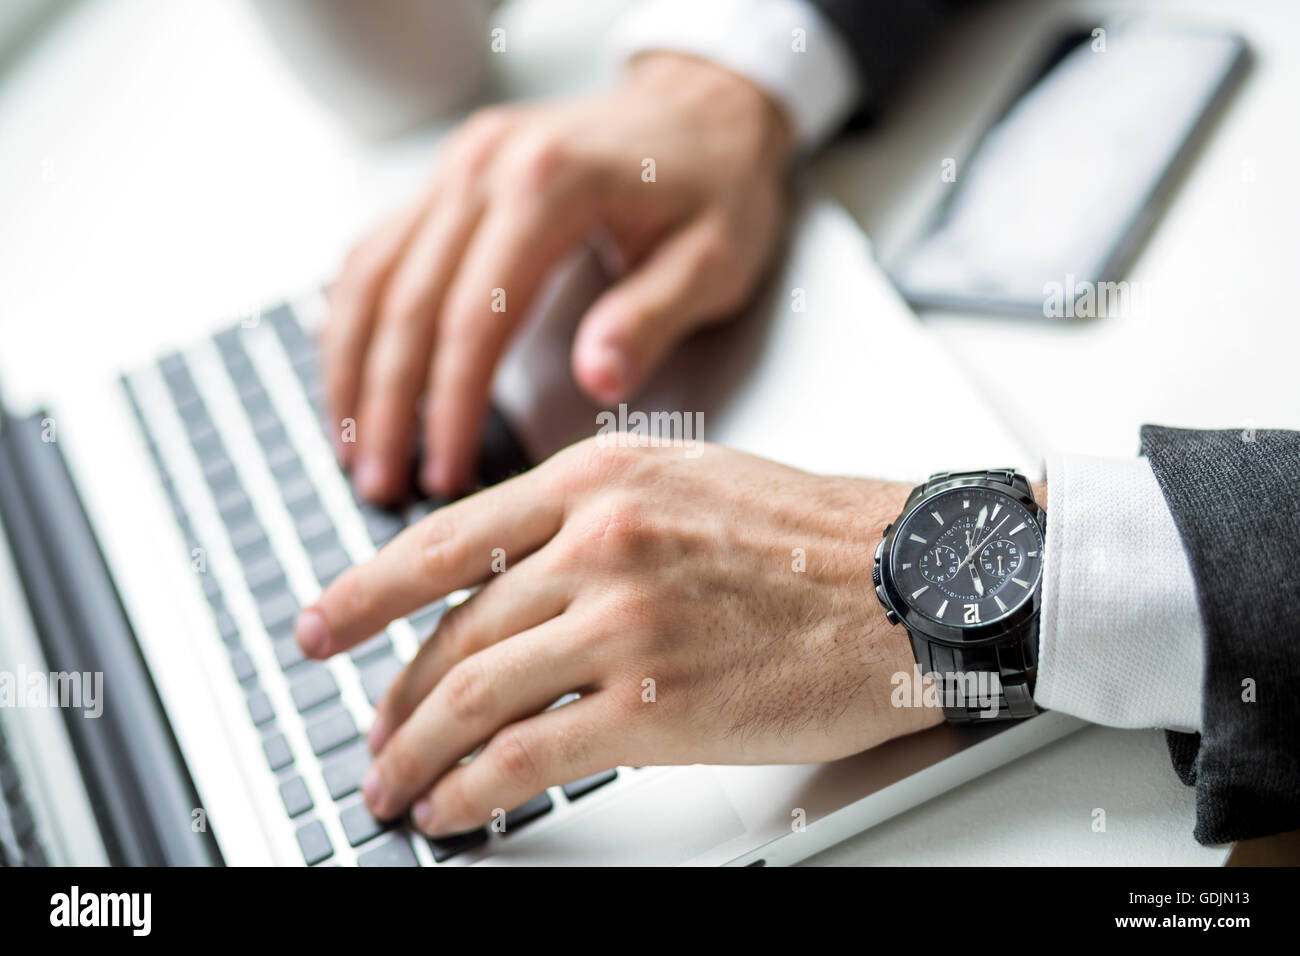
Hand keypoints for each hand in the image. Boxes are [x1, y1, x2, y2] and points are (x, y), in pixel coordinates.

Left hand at [294, 439, 942, 835]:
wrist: (909, 582)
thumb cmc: (811, 534)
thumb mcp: (684, 481)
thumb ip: (587, 516)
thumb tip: (510, 575)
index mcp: (599, 477)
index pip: (444, 539)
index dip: (363, 592)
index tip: (318, 626)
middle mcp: (599, 539)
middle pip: (454, 631)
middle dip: (396, 696)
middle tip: (373, 733)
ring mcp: (625, 621)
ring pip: (474, 695)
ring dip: (418, 752)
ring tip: (395, 784)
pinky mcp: (656, 703)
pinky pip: (529, 755)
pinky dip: (474, 788)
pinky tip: (455, 807)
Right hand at [321, 53, 793, 501]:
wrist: (706, 105)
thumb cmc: (717, 186)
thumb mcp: (713, 261)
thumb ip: (651, 319)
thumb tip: (597, 382)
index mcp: (548, 184)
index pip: (473, 317)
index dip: (451, 406)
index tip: (446, 474)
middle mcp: (485, 164)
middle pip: (405, 301)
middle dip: (385, 404)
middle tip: (379, 481)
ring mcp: (460, 164)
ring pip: (371, 274)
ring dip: (351, 366)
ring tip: (350, 445)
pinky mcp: (452, 173)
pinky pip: (378, 247)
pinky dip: (353, 315)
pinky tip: (351, 369)